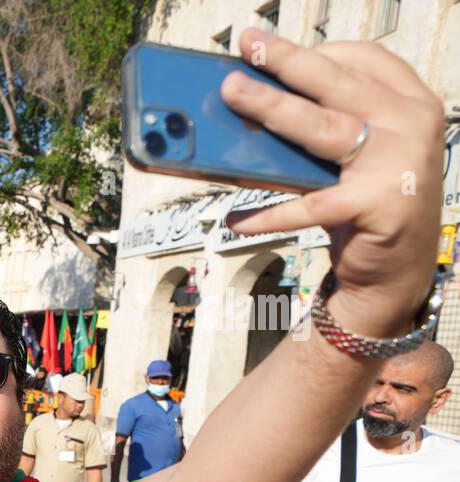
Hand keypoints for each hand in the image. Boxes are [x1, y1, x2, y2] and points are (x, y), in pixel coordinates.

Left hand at [221, 28, 443, 333]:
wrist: (396, 272)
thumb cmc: (366, 207)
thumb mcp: (353, 159)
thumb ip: (324, 130)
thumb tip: (254, 109)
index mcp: (411, 103)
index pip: (364, 59)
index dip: (316, 49)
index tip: (270, 45)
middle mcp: (411, 125)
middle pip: (338, 84)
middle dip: (286, 62)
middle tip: (247, 47)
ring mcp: (398, 163)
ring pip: (323, 129)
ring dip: (272, 109)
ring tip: (232, 96)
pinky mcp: (377, 205)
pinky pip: (309, 205)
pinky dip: (269, 215)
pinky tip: (236, 219)